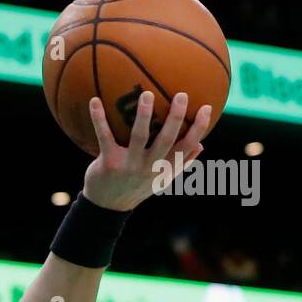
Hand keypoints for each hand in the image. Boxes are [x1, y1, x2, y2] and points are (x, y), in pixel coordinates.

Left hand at [82, 91, 211, 210]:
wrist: (106, 207)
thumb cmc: (136, 187)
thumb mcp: (161, 180)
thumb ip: (180, 163)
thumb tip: (202, 145)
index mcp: (164, 167)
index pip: (187, 147)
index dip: (199, 128)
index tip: (207, 107)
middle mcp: (150, 166)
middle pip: (167, 139)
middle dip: (175, 117)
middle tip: (181, 95)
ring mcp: (129, 165)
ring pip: (139, 137)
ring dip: (144, 115)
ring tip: (147, 94)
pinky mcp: (109, 162)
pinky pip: (104, 137)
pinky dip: (99, 119)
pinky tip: (94, 101)